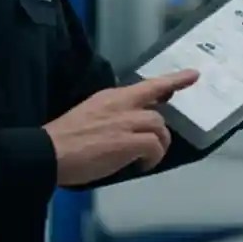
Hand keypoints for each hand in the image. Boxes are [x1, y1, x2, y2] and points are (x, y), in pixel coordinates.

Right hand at [43, 69, 198, 186]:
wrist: (49, 151)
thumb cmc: (63, 140)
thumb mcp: (89, 115)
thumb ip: (111, 115)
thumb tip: (126, 127)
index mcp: (109, 97)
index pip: (147, 85)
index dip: (174, 81)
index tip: (193, 76)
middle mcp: (120, 105)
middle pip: (156, 111)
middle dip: (160, 129)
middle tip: (157, 143)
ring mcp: (125, 122)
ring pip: (158, 127)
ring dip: (157, 145)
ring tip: (145, 159)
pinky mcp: (127, 141)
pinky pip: (154, 146)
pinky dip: (152, 157)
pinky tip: (141, 166)